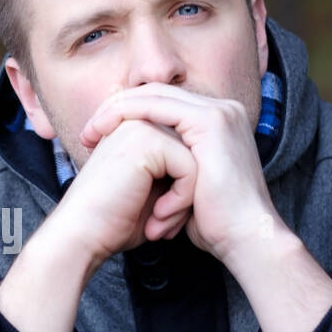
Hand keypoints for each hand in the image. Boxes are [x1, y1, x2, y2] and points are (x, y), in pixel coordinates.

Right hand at [46, 118, 198, 267]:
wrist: (82, 236)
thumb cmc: (113, 222)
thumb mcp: (152, 192)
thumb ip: (174, 171)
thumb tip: (209, 168)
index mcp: (134, 128)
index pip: (184, 149)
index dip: (181, 188)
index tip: (158, 218)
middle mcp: (137, 120)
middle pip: (193, 153)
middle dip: (186, 192)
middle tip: (163, 224)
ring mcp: (141, 126)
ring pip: (195, 159)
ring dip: (184, 199)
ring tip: (161, 223)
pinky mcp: (146, 141)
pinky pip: (189, 167)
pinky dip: (181, 199)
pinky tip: (158, 217)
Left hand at [78, 83, 284, 264]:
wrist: (245, 238)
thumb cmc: (215, 223)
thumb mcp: (185, 187)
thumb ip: (169, 168)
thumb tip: (143, 170)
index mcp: (217, 122)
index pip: (163, 103)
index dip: (126, 114)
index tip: (96, 134)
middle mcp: (222, 110)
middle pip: (155, 92)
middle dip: (115, 108)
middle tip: (86, 132)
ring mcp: (219, 112)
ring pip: (153, 95)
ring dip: (115, 110)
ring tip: (89, 133)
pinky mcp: (211, 122)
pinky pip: (157, 107)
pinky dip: (128, 115)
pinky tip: (105, 131)